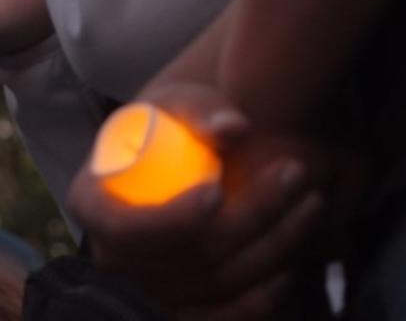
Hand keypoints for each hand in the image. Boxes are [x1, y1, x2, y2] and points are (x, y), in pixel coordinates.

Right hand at [66, 83, 327, 320]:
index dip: (170, 219)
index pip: (127, 228)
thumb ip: (201, 109)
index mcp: (92, 205)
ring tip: (312, 203)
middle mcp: (112, 258)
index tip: (217, 190)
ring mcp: (146, 288)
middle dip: (249, 219)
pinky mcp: (179, 309)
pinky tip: (292, 267)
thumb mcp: (175, 105)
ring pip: (213, 285)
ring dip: (271, 249)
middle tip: (296, 173)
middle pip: (184, 257)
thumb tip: (234, 128)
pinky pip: (220, 317)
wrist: (172, 158)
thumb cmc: (168, 126)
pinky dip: (258, 301)